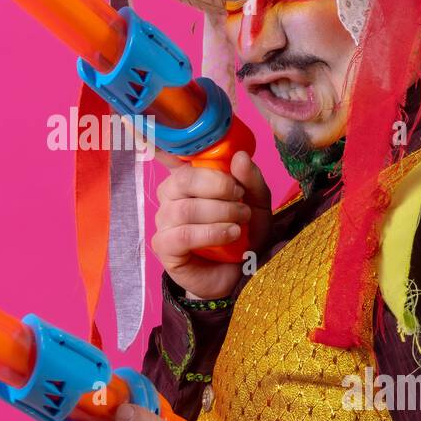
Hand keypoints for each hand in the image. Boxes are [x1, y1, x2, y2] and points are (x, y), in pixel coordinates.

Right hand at [152, 149, 270, 299]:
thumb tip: (239, 156)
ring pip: (184, 209)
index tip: (202, 154)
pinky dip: (210, 233)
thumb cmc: (242, 233)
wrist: (237, 274)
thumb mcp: (257, 203)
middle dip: (218, 188)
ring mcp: (164, 221)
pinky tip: (230, 235)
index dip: (172, 146)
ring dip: (220, 213)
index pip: (171, 154)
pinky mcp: (164, 247)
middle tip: (241, 201)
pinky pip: (181, 235)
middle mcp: (170, 196)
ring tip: (241, 222)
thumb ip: (251, 179)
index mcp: (188, 178)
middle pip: (182, 180)